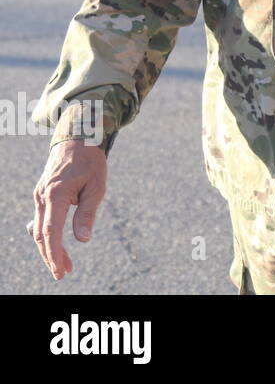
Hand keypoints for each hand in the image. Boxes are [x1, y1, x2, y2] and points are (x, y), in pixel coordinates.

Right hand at [30, 140, 106, 279]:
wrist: (77, 139)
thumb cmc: (91, 162)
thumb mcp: (97, 186)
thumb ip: (88, 213)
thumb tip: (83, 239)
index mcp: (56, 194)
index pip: (51, 231)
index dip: (55, 253)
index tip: (61, 270)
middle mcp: (42, 196)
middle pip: (41, 235)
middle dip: (51, 257)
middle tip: (63, 274)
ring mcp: (39, 195)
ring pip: (39, 229)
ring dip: (50, 248)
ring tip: (66, 264)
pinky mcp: (42, 194)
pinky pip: (41, 220)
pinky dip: (48, 235)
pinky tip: (59, 245)